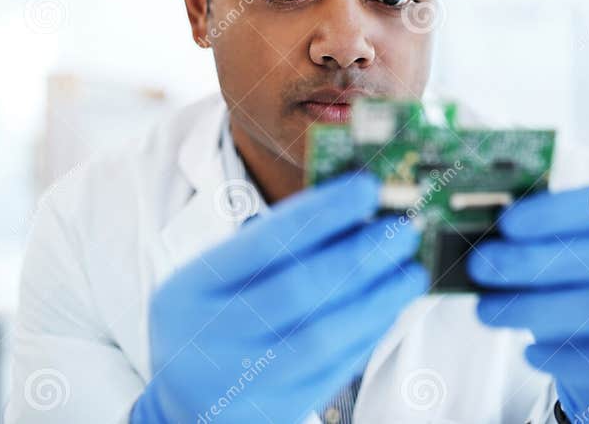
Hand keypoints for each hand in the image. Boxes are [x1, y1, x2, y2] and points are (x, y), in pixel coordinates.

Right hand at [131, 172, 426, 423]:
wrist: (177, 408)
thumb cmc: (208, 324)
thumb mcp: (212, 280)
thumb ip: (268, 250)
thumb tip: (350, 212)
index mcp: (190, 290)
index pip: (264, 242)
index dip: (322, 212)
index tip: (366, 188)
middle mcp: (211, 338)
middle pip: (297, 291)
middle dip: (358, 256)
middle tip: (401, 231)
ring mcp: (241, 383)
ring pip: (321, 337)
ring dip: (376, 300)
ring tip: (410, 272)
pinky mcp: (274, 413)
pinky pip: (332, 372)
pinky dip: (367, 335)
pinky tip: (389, 309)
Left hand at [467, 183, 588, 423]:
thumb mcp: (586, 265)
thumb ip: (552, 246)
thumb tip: (491, 239)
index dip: (556, 211)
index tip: (505, 223)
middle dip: (533, 261)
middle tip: (481, 268)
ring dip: (537, 308)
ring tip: (489, 312)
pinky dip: (564, 356)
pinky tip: (529, 353)